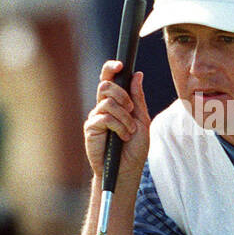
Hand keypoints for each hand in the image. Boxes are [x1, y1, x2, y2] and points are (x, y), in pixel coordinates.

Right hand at [84, 63, 149, 183]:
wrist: (126, 170)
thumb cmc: (134, 148)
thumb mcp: (142, 120)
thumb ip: (138, 98)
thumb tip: (137, 74)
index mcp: (115, 102)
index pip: (109, 79)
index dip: (111, 68)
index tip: (120, 64)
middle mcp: (102, 107)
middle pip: (106, 85)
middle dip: (122, 95)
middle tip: (131, 110)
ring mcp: (95, 117)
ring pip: (108, 102)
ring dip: (124, 117)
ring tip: (129, 131)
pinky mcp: (91, 129)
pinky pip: (105, 118)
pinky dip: (119, 126)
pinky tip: (122, 137)